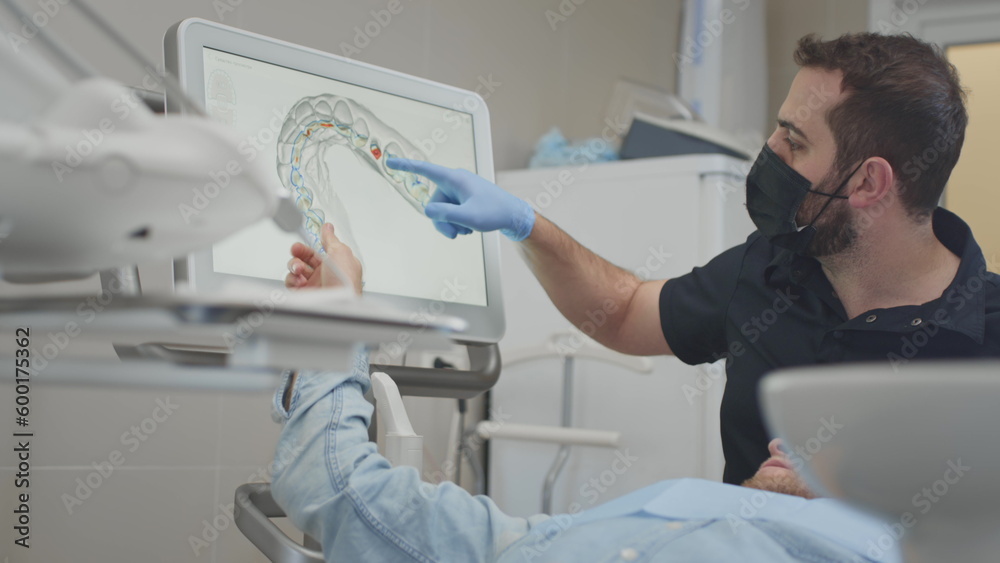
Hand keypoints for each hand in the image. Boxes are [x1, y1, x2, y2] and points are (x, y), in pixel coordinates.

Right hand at [285, 223, 362, 293]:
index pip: (317, 251)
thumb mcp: (341, 252)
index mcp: (335, 263)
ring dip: (294, 266)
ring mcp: (314, 284)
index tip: (301, 243)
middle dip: (297, 254)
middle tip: (295, 251)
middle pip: (303, 259)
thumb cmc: (345, 280)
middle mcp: (324, 274)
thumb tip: (328, 227)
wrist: (340, 303)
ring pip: (295, 270)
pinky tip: (300, 281)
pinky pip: (291, 283)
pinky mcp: (305, 294)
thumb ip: (331, 239)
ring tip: (299, 270)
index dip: (307, 246)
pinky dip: (292, 280)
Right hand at [386, 158, 535, 240]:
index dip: (406, 166)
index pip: (425, 170)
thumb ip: (445, 215)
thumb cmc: (494, 212)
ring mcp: (459, 191)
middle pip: (433, 203)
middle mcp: (455, 182)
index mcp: (455, 179)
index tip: (390, 162)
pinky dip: (457, 223)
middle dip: (442, 221)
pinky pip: (450, 213)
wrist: (513, 215)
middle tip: (456, 234)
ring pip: (441, 211)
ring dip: (451, 224)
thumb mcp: (469, 218)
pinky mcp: (463, 199)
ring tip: (467, 230)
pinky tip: (470, 227)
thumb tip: (428, 211)